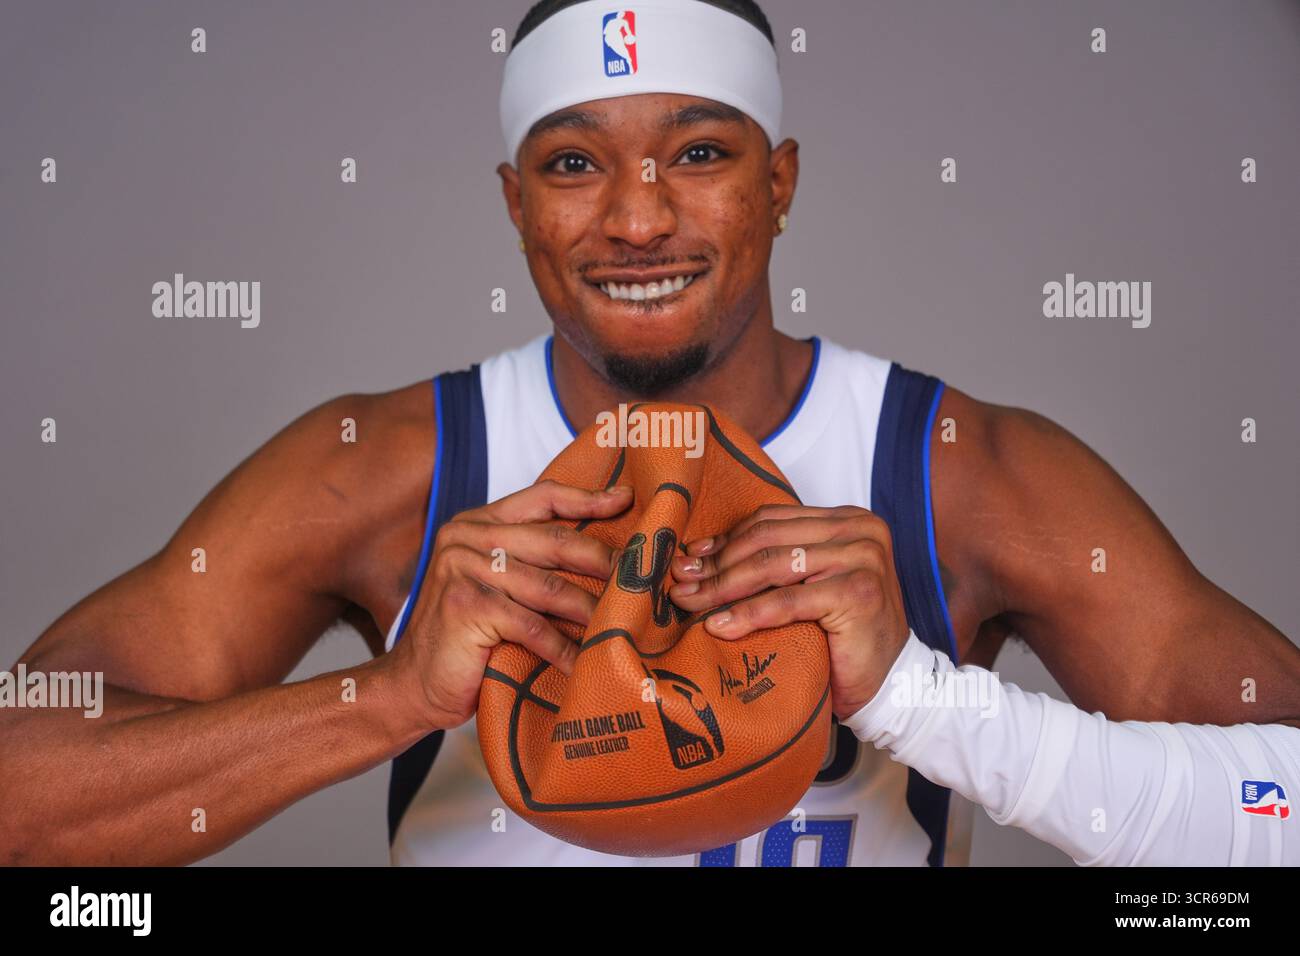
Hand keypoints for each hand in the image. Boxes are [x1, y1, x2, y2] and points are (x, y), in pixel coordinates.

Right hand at [387, 480, 633, 730]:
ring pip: (550, 588)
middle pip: (555, 541)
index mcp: (477, 523)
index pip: (542, 496)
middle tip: (644, 576)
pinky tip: (585, 664)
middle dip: (606, 560)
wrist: (413, 684)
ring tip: (625, 625)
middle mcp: (466, 537)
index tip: (627, 501)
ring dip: (593, 611)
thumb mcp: (498, 587)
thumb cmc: (466, 638)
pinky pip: (533, 627)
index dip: (588, 498)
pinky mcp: (466, 606)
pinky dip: (564, 649)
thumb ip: (532, 564)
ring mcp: (462, 569)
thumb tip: (606, 557)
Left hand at [667, 505, 909, 719]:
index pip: (771, 520)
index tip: (691, 559)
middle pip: (766, 539)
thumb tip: (700, 555)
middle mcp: (859, 529)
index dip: (725, 539)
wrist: (893, 684)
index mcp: (847, 519)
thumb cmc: (845, 637)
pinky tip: (719, 626)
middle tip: (680, 584)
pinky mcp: (857, 592)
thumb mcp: (810, 585)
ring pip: (771, 565)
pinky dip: (747, 614)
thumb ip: (775, 563)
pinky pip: (786, 601)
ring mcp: (862, 558)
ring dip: (723, 587)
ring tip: (690, 603)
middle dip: (716, 564)